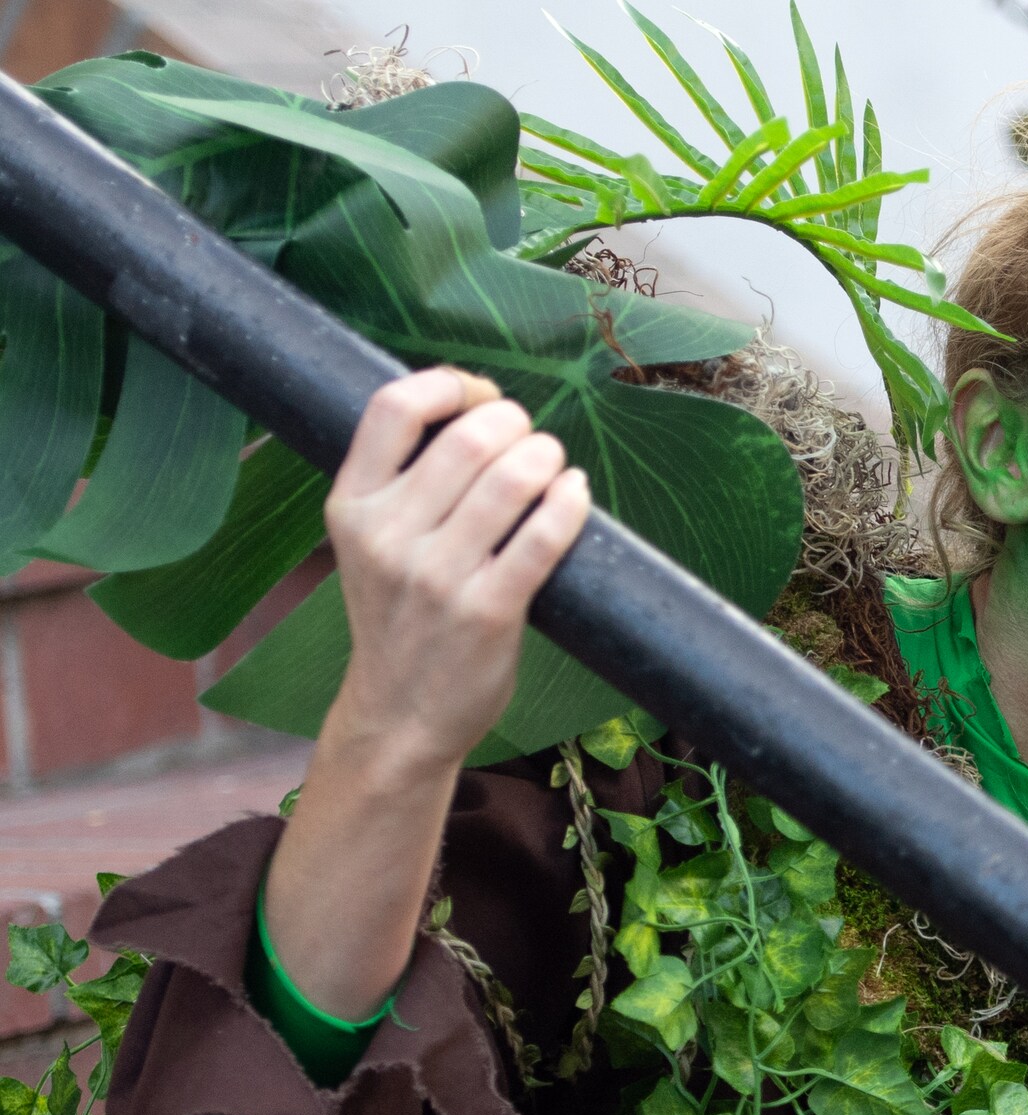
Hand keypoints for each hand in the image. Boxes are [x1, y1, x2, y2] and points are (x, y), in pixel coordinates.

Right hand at [258, 371, 590, 1022]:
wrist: (400, 716)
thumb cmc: (398, 619)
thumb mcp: (368, 544)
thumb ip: (401, 484)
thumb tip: (475, 410)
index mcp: (351, 507)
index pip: (391, 406)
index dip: (449, 384)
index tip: (480, 396)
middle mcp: (388, 536)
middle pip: (468, 436)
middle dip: (515, 422)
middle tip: (530, 439)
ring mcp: (438, 576)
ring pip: (511, 478)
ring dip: (547, 456)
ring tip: (554, 464)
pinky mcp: (489, 611)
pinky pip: (544, 535)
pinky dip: (570, 502)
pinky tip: (575, 495)